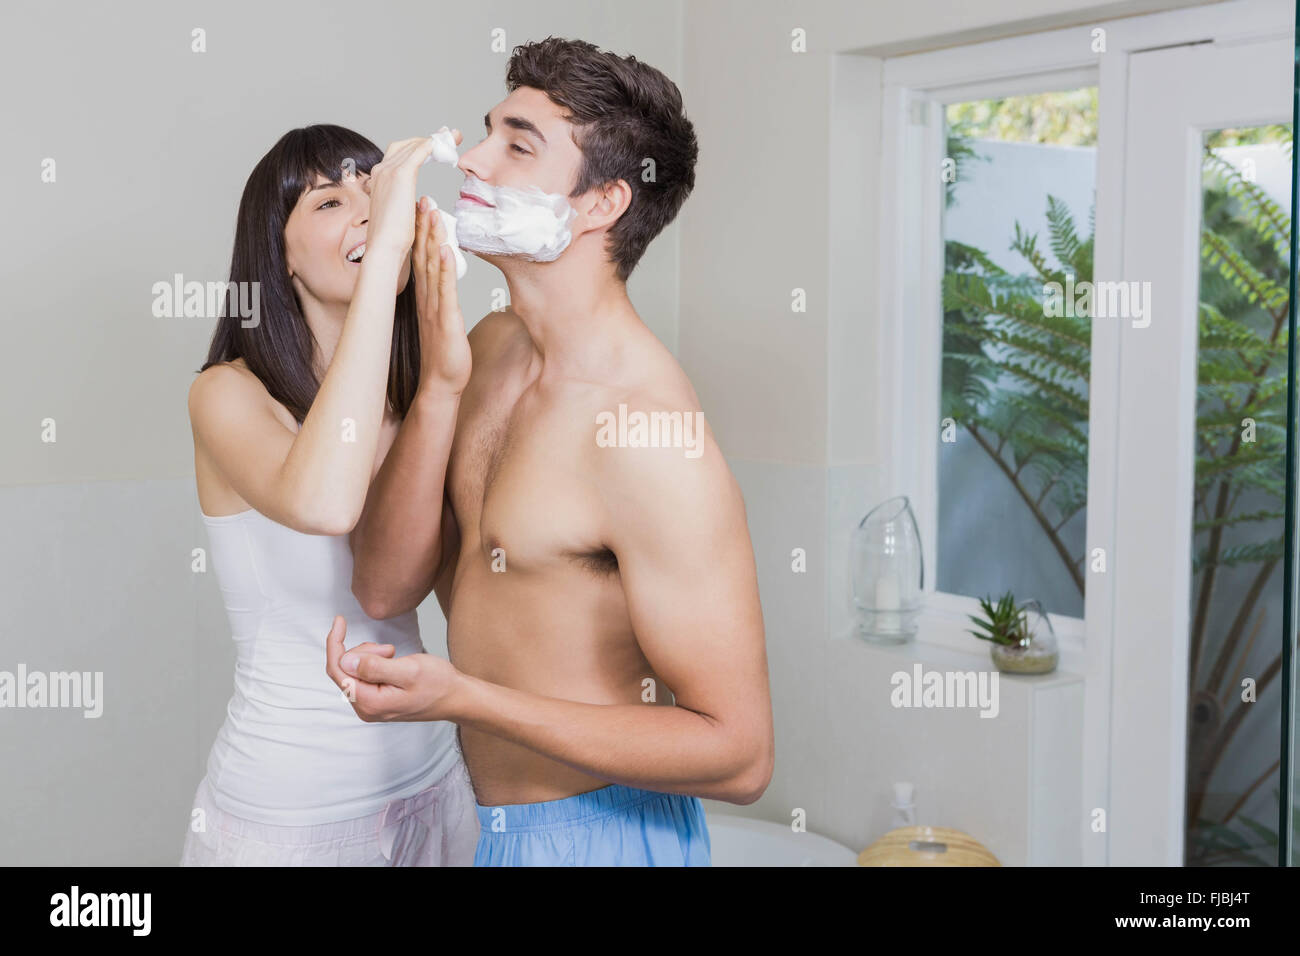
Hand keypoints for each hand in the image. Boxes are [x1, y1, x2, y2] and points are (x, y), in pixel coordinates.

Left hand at [324, 615, 461, 721]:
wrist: (456, 698)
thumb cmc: (438, 684)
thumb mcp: (409, 670)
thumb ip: (375, 667)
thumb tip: (346, 660)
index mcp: (369, 702)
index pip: (338, 670)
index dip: (335, 643)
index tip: (340, 621)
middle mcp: (365, 708)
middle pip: (344, 670)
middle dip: (362, 652)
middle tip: (390, 649)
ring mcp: (370, 706)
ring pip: (353, 672)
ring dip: (370, 657)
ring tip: (393, 656)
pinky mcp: (376, 700)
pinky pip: (363, 677)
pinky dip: (374, 663)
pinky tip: (392, 663)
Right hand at [361, 136, 438, 259]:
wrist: (384, 247)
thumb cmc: (392, 238)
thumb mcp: (399, 213)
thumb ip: (405, 201)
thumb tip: (420, 201)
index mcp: (379, 178)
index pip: (400, 153)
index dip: (419, 147)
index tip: (437, 145)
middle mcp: (381, 170)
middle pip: (407, 144)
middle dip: (429, 139)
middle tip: (449, 136)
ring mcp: (389, 171)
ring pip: (414, 145)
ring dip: (435, 140)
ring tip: (452, 138)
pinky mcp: (401, 175)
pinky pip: (420, 151)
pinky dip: (433, 145)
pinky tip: (445, 145)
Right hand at [412, 195, 470, 393]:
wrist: (441, 383)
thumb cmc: (443, 354)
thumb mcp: (441, 319)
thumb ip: (441, 297)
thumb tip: (443, 280)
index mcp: (426, 297)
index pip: (420, 258)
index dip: (420, 233)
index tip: (419, 208)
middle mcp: (427, 298)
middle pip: (422, 256)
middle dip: (422, 226)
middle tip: (421, 198)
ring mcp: (435, 308)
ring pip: (432, 267)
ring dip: (431, 239)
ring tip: (431, 213)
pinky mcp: (446, 320)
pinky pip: (445, 291)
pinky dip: (444, 269)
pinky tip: (444, 249)